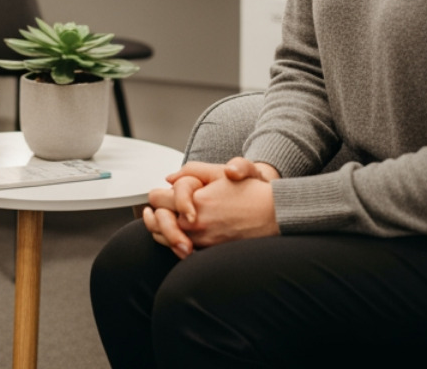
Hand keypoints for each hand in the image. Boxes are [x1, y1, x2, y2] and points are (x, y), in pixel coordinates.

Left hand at [145, 158, 280, 257]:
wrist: (275, 216)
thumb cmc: (251, 193)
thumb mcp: (221, 172)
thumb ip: (191, 171)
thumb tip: (169, 179)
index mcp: (194, 203)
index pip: (157, 200)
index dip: (156, 195)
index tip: (159, 195)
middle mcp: (195, 226)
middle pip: (157, 223)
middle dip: (154, 215)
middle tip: (150, 212)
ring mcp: (202, 243)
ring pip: (167, 240)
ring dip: (163, 230)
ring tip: (162, 222)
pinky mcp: (211, 254)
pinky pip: (182, 252)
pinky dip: (177, 244)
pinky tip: (179, 236)